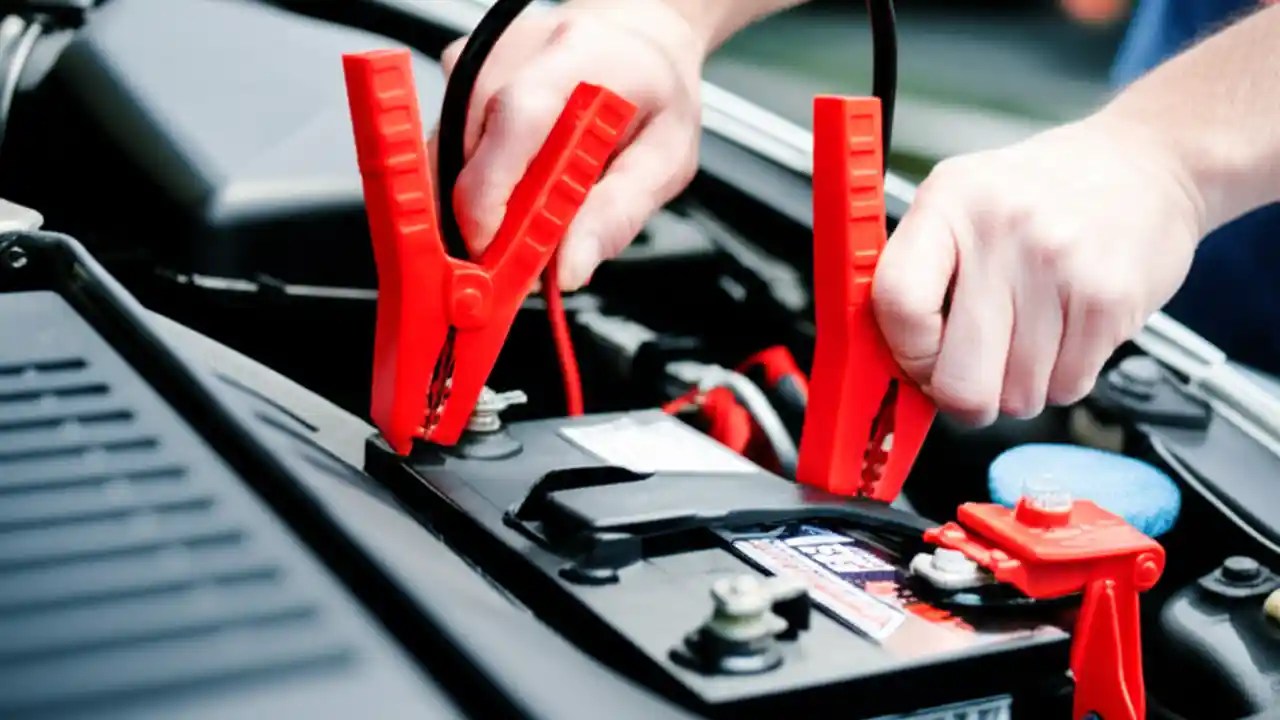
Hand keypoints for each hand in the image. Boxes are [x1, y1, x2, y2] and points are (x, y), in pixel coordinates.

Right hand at [432, 0, 705, 289]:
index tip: (491, 250)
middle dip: (483, 218)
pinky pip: (449, 146)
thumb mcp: (666, 159)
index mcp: (579, 60)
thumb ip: (618, 214)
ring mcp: (481, 58)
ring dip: (480, 202)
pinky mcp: (458, 73)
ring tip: (525, 218)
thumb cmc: (653, 96)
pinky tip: (514, 184)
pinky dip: (477, 182)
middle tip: (515, 261)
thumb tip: (568, 268)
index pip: (516, 122)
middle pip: (470, 146)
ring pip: (449, 154)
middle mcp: (518, 51)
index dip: (492, 195)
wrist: (636, 43)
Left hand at [872, 114, 1207, 424]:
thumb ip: (919, 274)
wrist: (1146, 163)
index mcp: (947, 203)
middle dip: (963, 397)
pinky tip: (1065, 334)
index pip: (898, 304)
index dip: (906, 354)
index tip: (919, 360)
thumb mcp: (961, 201)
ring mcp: (1059, 268)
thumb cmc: (1040, 194)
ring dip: (1018, 386)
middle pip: (960, 378)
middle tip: (973, 376)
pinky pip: (1068, 389)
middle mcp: (1001, 232)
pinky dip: (1062, 378)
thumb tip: (891, 363)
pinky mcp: (1110, 302)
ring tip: (1029, 336)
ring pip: (1016, 396)